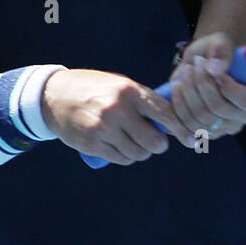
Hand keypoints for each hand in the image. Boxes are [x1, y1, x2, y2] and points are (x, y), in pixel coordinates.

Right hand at [39, 69, 193, 165]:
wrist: (54, 95)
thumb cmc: (95, 89)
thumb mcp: (120, 85)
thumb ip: (144, 101)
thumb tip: (172, 123)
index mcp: (129, 90)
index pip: (165, 113)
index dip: (181, 129)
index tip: (191, 139)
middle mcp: (117, 109)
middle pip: (154, 141)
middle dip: (158, 145)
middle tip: (154, 142)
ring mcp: (104, 128)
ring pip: (138, 153)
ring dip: (141, 153)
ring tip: (134, 143)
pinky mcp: (92, 144)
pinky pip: (121, 159)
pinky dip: (126, 157)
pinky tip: (122, 148)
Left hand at [167, 32, 245, 142]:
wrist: (205, 65)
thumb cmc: (217, 54)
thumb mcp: (221, 43)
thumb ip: (221, 51)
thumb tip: (215, 67)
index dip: (224, 84)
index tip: (207, 65)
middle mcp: (244, 117)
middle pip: (218, 109)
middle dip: (200, 85)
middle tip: (191, 67)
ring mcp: (225, 129)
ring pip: (200, 119)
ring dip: (186, 95)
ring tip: (183, 76)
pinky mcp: (205, 134)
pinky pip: (186, 129)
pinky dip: (177, 109)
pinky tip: (173, 92)